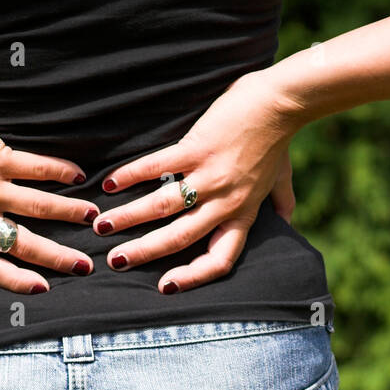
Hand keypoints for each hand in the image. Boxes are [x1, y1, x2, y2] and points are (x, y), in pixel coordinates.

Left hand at [0, 94, 97, 292]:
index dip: (15, 281)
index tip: (42, 288)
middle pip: (22, 245)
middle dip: (57, 258)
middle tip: (83, 266)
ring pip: (37, 208)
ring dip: (68, 213)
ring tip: (92, 217)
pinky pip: (35, 169)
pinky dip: (59, 172)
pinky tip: (78, 175)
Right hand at [92, 69, 299, 292]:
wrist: (281, 102)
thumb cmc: (279, 139)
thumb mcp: (282, 179)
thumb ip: (281, 204)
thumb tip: (287, 223)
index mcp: (242, 214)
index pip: (219, 259)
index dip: (193, 277)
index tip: (165, 286)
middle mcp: (225, 202)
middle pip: (180, 238)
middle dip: (144, 253)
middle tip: (114, 262)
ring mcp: (210, 175)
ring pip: (163, 206)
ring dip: (129, 217)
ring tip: (102, 225)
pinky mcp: (197, 146)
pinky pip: (158, 164)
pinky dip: (132, 174)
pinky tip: (110, 183)